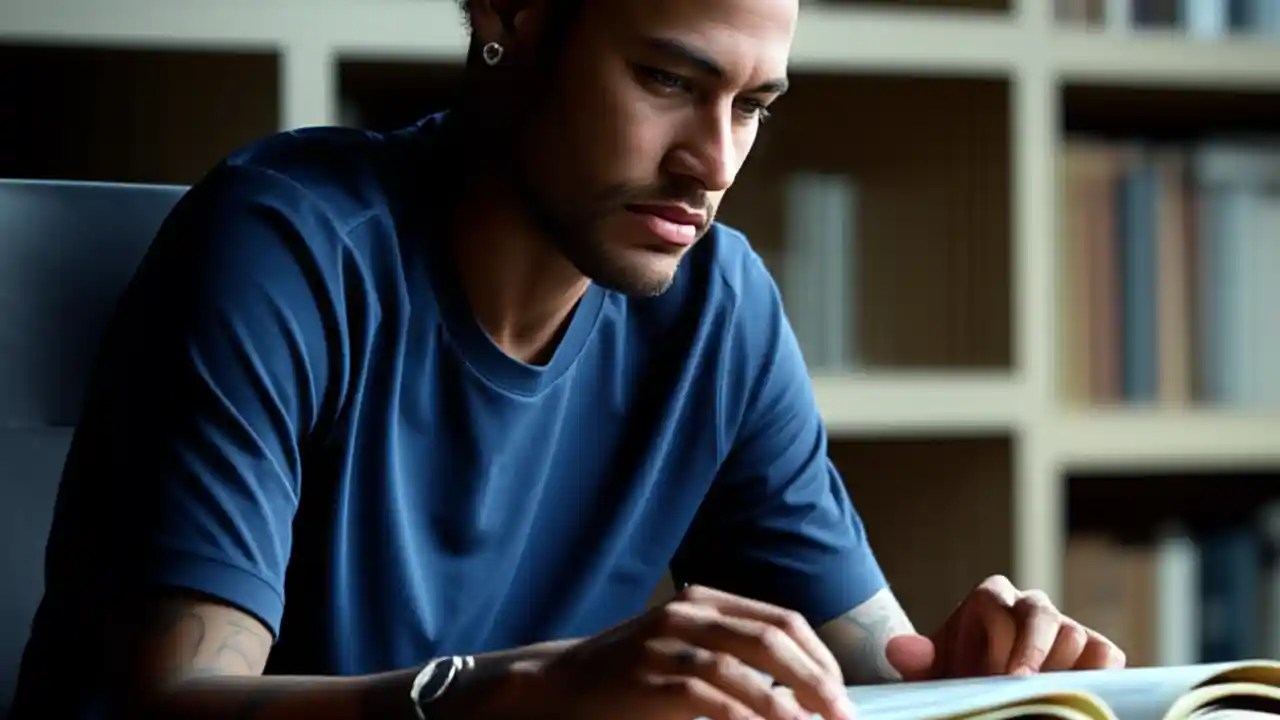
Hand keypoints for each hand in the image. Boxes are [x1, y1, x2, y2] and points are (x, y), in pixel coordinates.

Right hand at [523, 584, 856, 719]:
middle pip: (771, 639)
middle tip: (843, 715)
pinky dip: (745, 716)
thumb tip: (799, 688)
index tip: (843, 693)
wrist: (558, 685)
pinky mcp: (646, 682)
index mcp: (704, 602)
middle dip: (816, 680)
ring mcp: (664, 646)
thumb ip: (733, 655)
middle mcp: (687, 615)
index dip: (820, 657)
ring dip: (787, 704)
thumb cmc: (630, 675)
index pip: (781, 620)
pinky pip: (707, 698)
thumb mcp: (683, 648)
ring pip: (743, 668)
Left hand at [883, 575, 1125, 680]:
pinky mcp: (1094, 648)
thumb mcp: (934, 673)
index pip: (997, 605)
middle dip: (1033, 654)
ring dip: (1059, 672)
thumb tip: (899, 649)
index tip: (997, 678)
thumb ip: (918, 662)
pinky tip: (1079, 698)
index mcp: (990, 598)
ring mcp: (1065, 625)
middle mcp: (1030, 604)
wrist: (984, 687)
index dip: (997, 642)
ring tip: (1042, 700)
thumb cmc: (960, 678)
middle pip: (1042, 615)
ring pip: (1074, 636)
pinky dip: (1099, 675)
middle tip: (1026, 689)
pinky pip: (1106, 654)